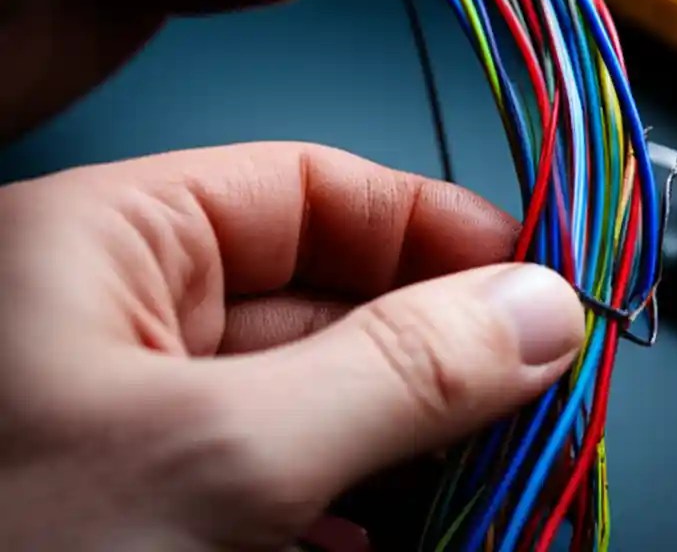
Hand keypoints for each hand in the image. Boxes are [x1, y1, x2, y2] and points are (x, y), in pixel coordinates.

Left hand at [0, 143, 583, 549]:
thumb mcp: (225, 460)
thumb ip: (400, 373)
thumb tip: (541, 310)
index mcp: (103, 248)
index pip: (312, 192)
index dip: (438, 230)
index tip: (541, 285)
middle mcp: (117, 326)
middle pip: (330, 300)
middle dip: (442, 353)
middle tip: (542, 399)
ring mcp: (135, 430)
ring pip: (319, 402)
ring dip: (415, 443)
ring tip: (497, 478)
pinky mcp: (155, 513)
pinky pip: (284, 484)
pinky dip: (358, 510)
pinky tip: (401, 539)